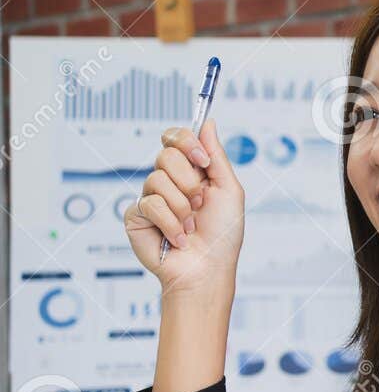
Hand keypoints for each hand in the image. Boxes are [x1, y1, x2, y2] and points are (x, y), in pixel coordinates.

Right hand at [125, 119, 244, 295]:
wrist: (207, 269)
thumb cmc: (223, 234)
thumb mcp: (229, 190)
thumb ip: (216, 156)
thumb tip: (207, 122)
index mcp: (191, 172)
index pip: (175, 138)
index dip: (186, 142)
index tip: (202, 160)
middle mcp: (169, 181)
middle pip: (166, 155)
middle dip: (189, 182)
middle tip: (201, 203)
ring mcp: (151, 197)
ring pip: (157, 180)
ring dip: (183, 207)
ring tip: (191, 225)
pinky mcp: (136, 216)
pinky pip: (149, 204)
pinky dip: (170, 223)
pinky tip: (178, 238)